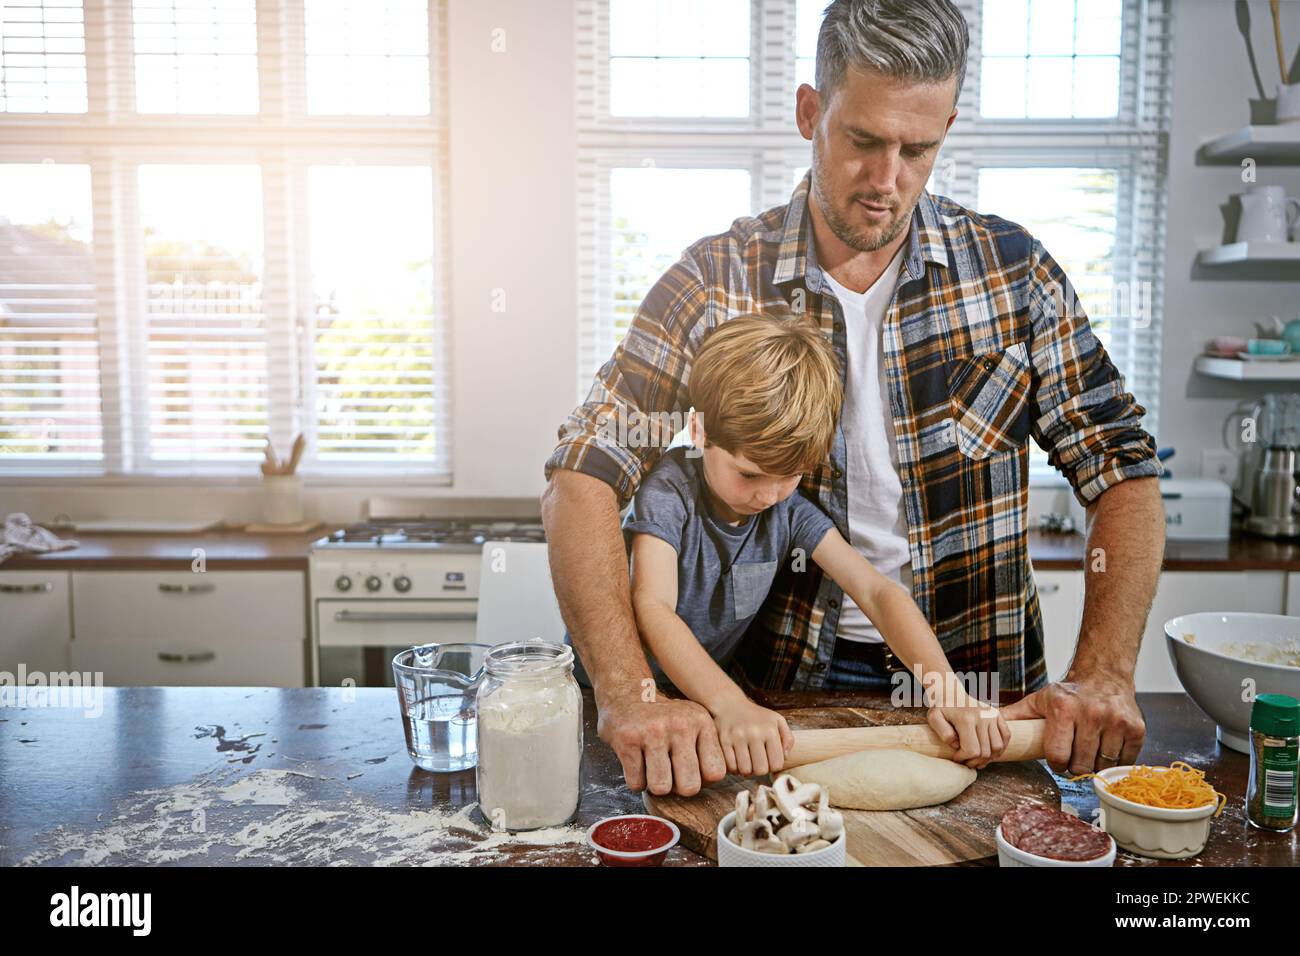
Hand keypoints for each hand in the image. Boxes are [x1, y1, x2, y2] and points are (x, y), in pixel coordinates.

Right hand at [596, 694, 727, 796]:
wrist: (626, 694)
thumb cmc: (663, 718)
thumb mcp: (692, 721)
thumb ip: (706, 748)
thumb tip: (710, 784)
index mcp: (701, 721)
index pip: (715, 772)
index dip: (703, 780)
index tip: (692, 772)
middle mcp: (680, 725)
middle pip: (689, 786)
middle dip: (678, 788)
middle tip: (670, 775)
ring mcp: (653, 732)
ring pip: (661, 787)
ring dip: (655, 785)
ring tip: (653, 769)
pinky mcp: (628, 740)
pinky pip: (636, 783)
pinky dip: (636, 781)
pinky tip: (638, 764)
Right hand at [710, 697, 794, 776]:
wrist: (730, 704)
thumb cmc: (756, 716)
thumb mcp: (777, 720)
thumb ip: (788, 738)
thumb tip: (785, 756)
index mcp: (770, 730)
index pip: (776, 764)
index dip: (773, 766)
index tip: (768, 759)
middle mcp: (754, 733)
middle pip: (760, 770)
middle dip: (759, 769)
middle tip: (757, 761)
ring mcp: (737, 737)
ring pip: (745, 770)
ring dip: (746, 769)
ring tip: (747, 760)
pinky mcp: (723, 740)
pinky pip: (730, 766)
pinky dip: (734, 766)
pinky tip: (736, 758)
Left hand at [927, 693, 1008, 768]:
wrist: (952, 692)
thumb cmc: (941, 708)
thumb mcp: (934, 718)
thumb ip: (943, 732)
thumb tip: (956, 745)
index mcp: (966, 719)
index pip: (972, 750)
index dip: (964, 759)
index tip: (957, 757)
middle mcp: (982, 716)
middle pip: (986, 751)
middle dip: (975, 761)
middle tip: (966, 761)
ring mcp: (992, 715)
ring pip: (998, 747)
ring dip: (989, 758)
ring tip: (977, 758)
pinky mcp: (998, 715)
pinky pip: (1006, 736)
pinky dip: (1000, 747)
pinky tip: (989, 751)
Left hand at [1000, 675, 1144, 775]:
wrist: (1103, 675)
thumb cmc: (1067, 694)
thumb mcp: (1038, 701)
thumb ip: (1014, 716)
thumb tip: (984, 724)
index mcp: (1063, 708)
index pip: (1057, 757)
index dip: (1056, 763)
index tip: (1058, 756)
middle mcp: (1092, 713)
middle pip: (1080, 765)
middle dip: (1074, 765)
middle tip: (1074, 752)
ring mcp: (1116, 721)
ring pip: (1102, 766)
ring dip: (1094, 764)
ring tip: (1089, 748)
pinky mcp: (1136, 729)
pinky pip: (1123, 761)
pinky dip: (1114, 760)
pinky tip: (1106, 746)